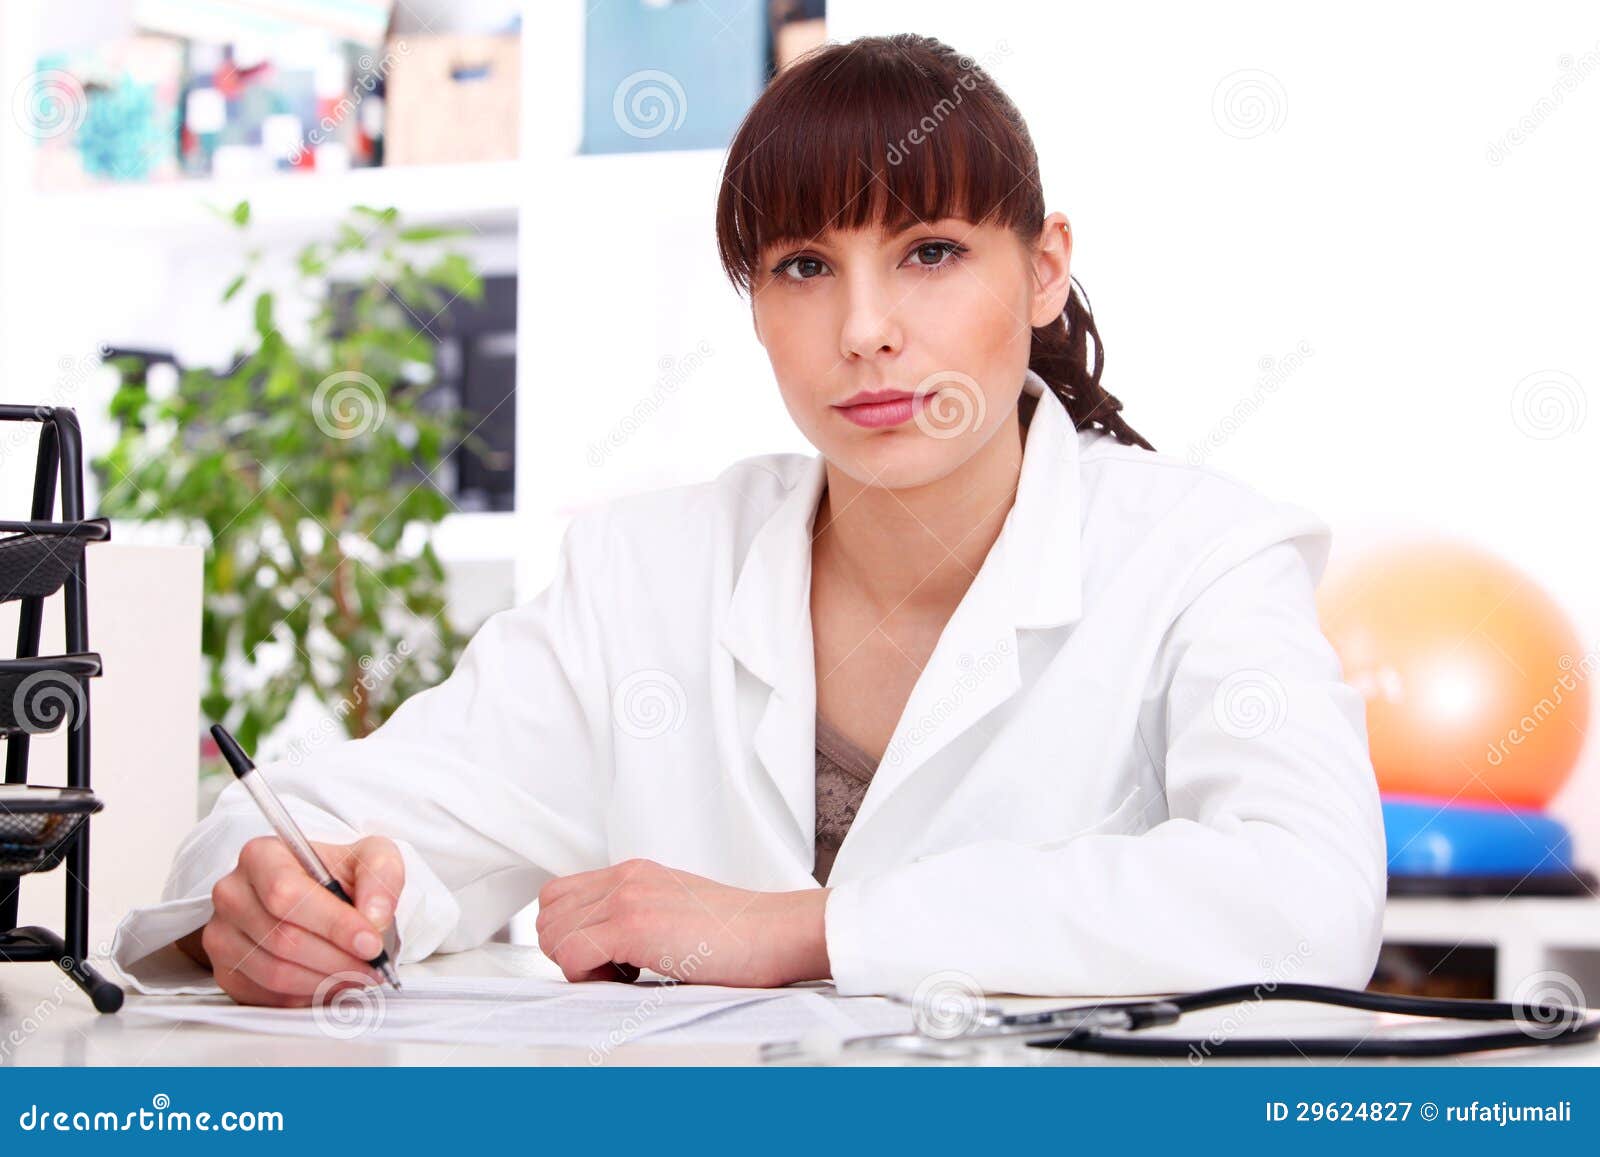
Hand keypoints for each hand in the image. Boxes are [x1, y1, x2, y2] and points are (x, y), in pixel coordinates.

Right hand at [176, 835, 402, 1006]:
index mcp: (262, 856)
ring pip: (275, 973)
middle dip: (337, 959)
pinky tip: (329, 981)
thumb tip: (374, 917)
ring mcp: (222, 934)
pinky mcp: (224, 970)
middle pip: (283, 939)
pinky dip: (305, 996)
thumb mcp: (371, 857)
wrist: (314, 893)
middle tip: (371, 966)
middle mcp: (232, 893)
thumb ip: (381, 876)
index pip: (287, 895)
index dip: (333, 924)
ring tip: (356, 974)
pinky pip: (265, 996)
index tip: (371, 943)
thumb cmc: (336, 874)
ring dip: (325, 981)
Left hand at [535, 858, 830, 986]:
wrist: (776, 932)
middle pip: (547, 913)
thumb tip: (602, 951)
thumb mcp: (675, 910)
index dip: (567, 932)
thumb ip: (636, 917)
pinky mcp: (633, 926)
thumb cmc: (739, 934)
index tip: (597, 956)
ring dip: (576, 965)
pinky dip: (588, 977)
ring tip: (620, 974)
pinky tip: (629, 977)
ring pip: (553, 934)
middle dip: (565, 950)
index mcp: (634, 873)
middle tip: (605, 969)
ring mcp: (627, 899)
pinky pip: (572, 955)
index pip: (559, 895)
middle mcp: (626, 879)